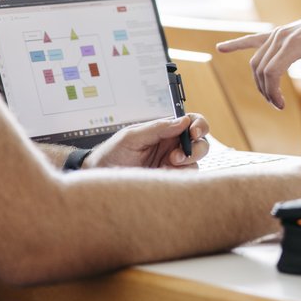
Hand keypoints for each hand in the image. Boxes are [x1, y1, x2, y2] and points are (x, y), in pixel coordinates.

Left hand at [86, 114, 210, 168]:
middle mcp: (172, 145)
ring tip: (166, 166)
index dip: (199, 124)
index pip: (190, 122)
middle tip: (177, 155)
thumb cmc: (112, 153)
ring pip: (196, 162)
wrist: (100, 177)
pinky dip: (179, 177)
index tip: (194, 131)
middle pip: (200, 142)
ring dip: (187, 163)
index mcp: (165, 130)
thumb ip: (157, 128)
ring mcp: (172, 164)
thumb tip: (182, 120)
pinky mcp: (169, 180)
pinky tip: (162, 175)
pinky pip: (185, 178)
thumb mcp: (131, 137)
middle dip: (196, 147)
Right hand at [216, 10, 300, 108]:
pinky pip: (253, 39)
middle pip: (262, 68)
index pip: (271, 71)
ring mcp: (278, 33)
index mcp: (295, 43)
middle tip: (279, 106)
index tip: (282, 105)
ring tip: (271, 97)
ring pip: (257, 60)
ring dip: (259, 80)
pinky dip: (237, 44)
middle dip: (266, 90)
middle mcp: (282, 36)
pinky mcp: (277, 34)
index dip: (272, 92)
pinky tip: (221, 48)